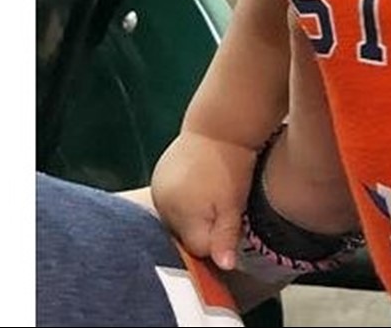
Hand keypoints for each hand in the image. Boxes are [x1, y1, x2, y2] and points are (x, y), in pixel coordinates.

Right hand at [150, 130, 259, 271]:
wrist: (221, 124)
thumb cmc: (231, 165)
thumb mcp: (233, 203)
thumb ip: (225, 237)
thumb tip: (224, 267)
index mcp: (178, 214)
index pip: (196, 249)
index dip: (215, 244)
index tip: (230, 230)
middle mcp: (161, 204)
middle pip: (182, 235)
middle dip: (202, 230)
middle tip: (223, 211)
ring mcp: (157, 188)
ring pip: (176, 218)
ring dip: (192, 215)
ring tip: (212, 197)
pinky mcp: (159, 175)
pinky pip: (171, 200)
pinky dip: (184, 200)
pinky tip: (201, 189)